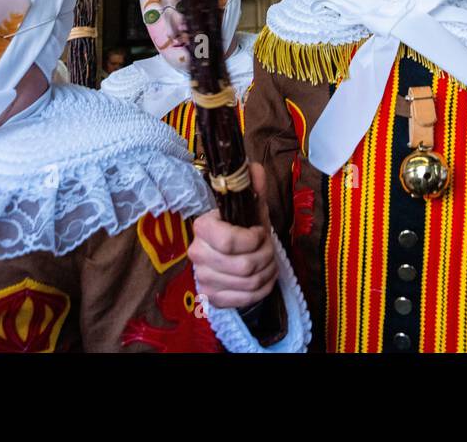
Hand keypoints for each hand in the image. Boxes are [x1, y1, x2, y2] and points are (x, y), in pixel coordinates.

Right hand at [188, 163, 277, 308]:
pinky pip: (246, 299)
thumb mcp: (250, 208)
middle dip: (266, 256)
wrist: (230, 256)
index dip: (253, 239)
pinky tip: (264, 277)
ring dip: (267, 272)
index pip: (229, 241)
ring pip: (249, 282)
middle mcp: (197, 254)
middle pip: (244, 265)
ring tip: (269, 262)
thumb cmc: (242, 229)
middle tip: (269, 249)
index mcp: (202, 227)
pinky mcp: (212, 297)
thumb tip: (254, 168)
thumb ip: (253, 188)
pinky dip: (263, 289)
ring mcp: (202, 278)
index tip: (259, 233)